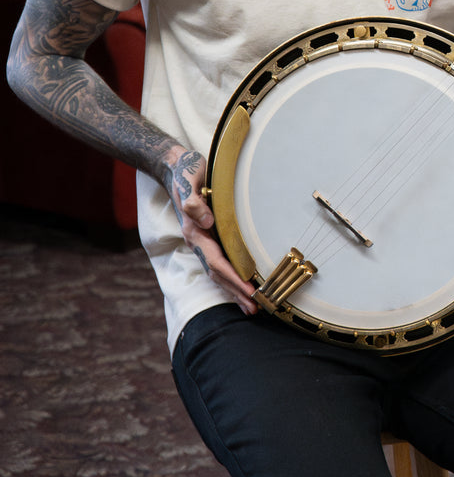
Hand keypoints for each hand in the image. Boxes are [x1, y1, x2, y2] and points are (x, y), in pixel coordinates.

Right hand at [165, 148, 258, 315]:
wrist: (176, 168)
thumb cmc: (186, 174)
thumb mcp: (189, 182)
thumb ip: (194, 202)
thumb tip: (206, 220)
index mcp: (195, 232)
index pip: (217, 262)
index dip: (234, 278)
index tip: (250, 290)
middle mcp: (198, 241)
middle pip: (218, 273)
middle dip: (236, 292)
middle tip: (255, 308)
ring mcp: (202, 241)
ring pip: (219, 271)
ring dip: (234, 289)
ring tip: (250, 306)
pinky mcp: (208, 236)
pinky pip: (220, 261)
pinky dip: (231, 276)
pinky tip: (240, 285)